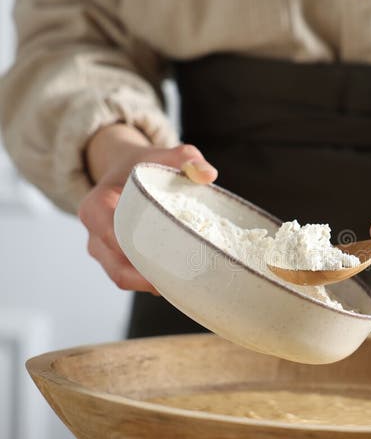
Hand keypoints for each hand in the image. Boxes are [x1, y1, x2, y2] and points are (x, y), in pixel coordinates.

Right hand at [78, 124, 216, 292]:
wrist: (125, 173)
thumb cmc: (142, 166)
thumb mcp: (160, 155)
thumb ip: (184, 158)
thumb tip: (208, 175)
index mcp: (96, 206)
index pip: (110, 233)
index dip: (135, 248)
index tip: (165, 254)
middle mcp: (94, 233)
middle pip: (117, 265)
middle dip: (148, 274)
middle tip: (182, 277)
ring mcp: (103, 252)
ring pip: (123, 277)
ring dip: (151, 283)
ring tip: (184, 282)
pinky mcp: (116, 262)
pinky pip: (132, 278)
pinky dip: (152, 281)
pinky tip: (179, 280)